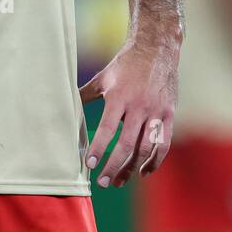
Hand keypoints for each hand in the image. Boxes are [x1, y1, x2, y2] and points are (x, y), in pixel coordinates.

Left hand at [79, 33, 178, 188]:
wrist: (156, 49)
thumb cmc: (125, 64)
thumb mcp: (103, 77)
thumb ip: (85, 94)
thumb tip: (63, 105)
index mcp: (119, 96)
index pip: (108, 128)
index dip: (99, 148)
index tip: (90, 164)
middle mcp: (139, 106)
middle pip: (126, 144)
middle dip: (113, 166)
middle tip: (102, 182)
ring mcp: (156, 112)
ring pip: (144, 148)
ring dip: (131, 168)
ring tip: (118, 181)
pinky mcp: (169, 115)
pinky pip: (162, 144)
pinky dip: (154, 161)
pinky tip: (143, 172)